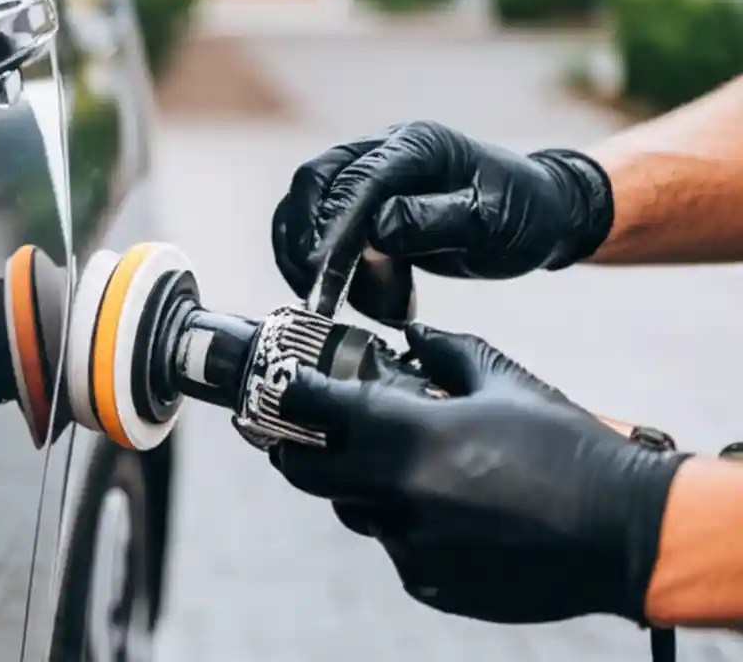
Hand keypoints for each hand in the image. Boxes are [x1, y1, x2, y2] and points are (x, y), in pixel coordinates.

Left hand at [269, 324, 686, 623]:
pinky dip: (407, 527)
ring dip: (362, 488)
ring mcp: (410, 544)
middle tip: (305, 435)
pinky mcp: (428, 581)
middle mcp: (397, 493)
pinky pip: (395, 548)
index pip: (317, 409)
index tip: (291, 386)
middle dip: (298, 449)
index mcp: (410, 435)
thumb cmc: (570, 451)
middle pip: (306, 472)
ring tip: (404, 470)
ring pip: (355, 511)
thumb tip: (413, 334)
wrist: (624, 531)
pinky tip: (451, 512)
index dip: (295, 393)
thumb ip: (448, 352)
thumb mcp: (507, 384)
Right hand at [271, 121, 612, 323]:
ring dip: (307, 256)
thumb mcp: (491, 222)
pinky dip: (319, 264)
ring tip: (337, 301)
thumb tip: (375, 230)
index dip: (332, 226)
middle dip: (306, 240)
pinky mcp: (360, 203)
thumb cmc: (524, 214)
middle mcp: (383, 150)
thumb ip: (433, 221)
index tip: (320, 272)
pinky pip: (319, 228)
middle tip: (314, 293)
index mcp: (418, 146)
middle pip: (315, 182)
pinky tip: (352, 294)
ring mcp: (367, 174)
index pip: (357, 180)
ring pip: (307, 207)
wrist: (538, 213)